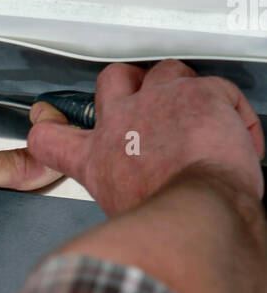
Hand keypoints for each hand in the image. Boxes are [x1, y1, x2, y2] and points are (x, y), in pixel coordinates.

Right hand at [27, 60, 264, 216]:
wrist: (195, 214)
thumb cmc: (167, 222)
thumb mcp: (123, 214)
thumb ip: (125, 195)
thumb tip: (142, 207)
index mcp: (97, 159)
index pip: (51, 137)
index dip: (50, 128)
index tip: (52, 125)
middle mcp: (121, 124)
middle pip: (112, 80)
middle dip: (129, 84)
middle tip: (148, 102)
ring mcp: (158, 102)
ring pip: (165, 70)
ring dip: (182, 88)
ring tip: (200, 113)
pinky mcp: (197, 94)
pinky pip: (220, 90)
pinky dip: (234, 111)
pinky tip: (241, 134)